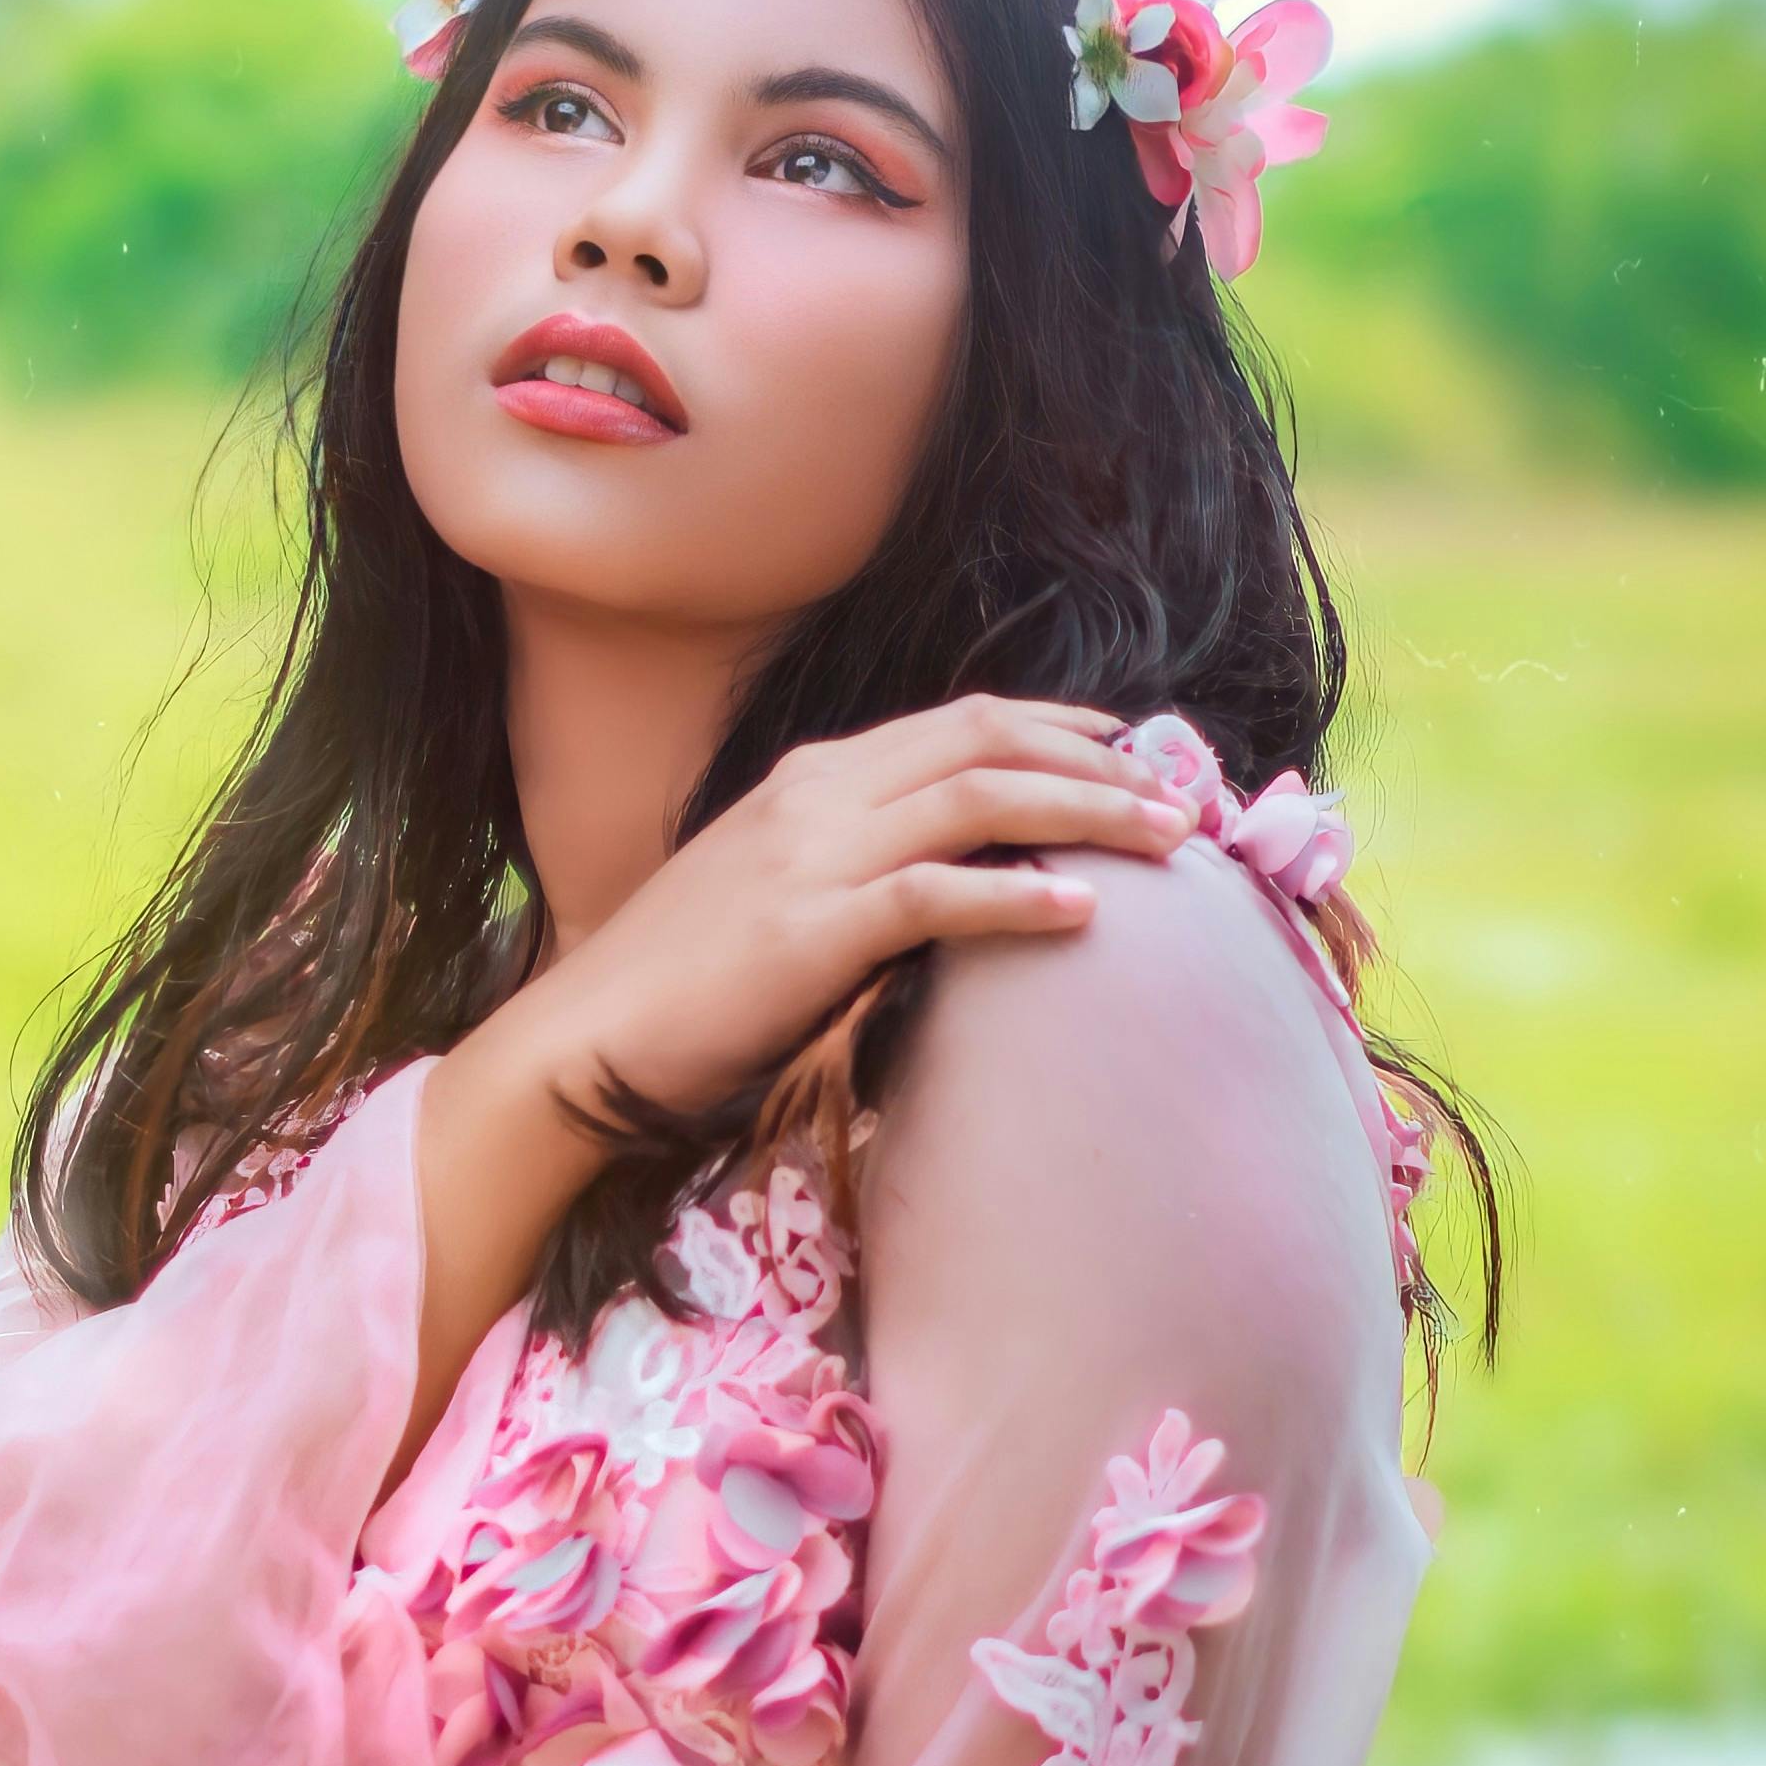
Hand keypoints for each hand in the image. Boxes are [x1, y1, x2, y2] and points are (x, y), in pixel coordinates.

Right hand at [389, 697, 1185, 1494]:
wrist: (582, 1043)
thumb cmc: (679, 993)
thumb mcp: (773, 902)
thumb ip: (854, 874)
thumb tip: (947, 888)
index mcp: (812, 781)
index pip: (960, 722)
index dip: (1059, 728)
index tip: (1133, 754)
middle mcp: (818, 796)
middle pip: (987, 740)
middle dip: (1097, 759)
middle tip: (1183, 796)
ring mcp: (812, 857)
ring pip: (979, 800)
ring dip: (1086, 812)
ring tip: (1166, 841)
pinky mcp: (809, 931)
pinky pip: (936, 896)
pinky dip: (1018, 898)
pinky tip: (1083, 914)